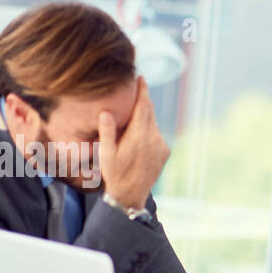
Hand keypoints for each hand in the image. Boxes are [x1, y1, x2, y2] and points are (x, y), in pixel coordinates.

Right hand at [97, 76, 168, 209]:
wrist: (131, 194)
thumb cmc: (114, 173)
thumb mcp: (106, 154)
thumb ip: (107, 132)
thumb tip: (106, 112)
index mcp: (138, 137)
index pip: (143, 107)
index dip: (142, 91)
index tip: (141, 77)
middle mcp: (154, 139)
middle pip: (149, 111)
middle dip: (143, 100)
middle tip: (135, 89)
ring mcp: (162, 145)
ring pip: (153, 123)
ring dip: (144, 118)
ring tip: (130, 120)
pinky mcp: (165, 151)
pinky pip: (156, 134)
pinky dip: (148, 131)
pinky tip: (137, 139)